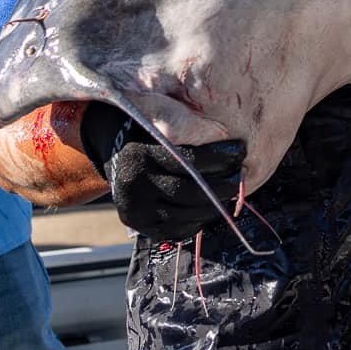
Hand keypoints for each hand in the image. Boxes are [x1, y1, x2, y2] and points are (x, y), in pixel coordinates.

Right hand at [78, 102, 243, 240]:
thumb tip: (227, 136)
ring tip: (231, 194)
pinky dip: (197, 222)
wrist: (110, 146)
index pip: (187, 161)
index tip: (240, 153)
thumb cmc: (144, 128)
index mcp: (139, 154)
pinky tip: (209, 209)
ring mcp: (134, 207)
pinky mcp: (136, 222)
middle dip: (221, 187)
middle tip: (240, 178)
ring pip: (184, 214)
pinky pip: (174, 229)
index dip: (218, 159)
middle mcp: (133, 183)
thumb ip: (186, 129)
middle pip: (188, 192)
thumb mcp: (159, 120)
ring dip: (213, 206)